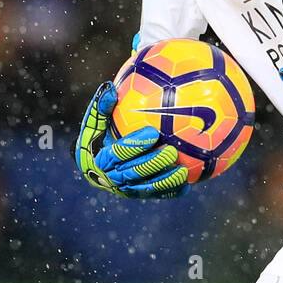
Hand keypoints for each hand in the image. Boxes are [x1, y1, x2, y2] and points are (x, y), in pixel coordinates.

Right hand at [74, 82, 190, 198]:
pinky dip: (170, 191)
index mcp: (102, 160)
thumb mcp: (95, 122)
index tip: (152, 132)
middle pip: (134, 172)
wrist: (95, 164)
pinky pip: (155, 194)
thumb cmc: (98, 136)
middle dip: (153, 163)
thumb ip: (102, 107)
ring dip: (166, 180)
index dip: (135, 144)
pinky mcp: (138, 195)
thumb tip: (110, 88)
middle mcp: (113, 178)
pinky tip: (187, 186)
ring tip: (183, 171)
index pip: (118, 153)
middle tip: (171, 151)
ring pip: (147, 187)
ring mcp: (126, 189)